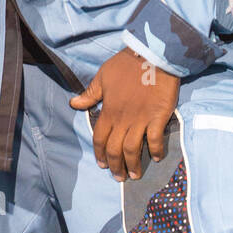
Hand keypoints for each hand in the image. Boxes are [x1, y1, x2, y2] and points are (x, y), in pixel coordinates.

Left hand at [69, 47, 180, 182]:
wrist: (152, 55)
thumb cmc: (126, 65)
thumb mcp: (103, 76)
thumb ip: (90, 93)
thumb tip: (74, 104)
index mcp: (108, 110)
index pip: (100, 138)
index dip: (100, 154)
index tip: (102, 165)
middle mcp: (123, 118)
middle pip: (115, 149)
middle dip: (115, 166)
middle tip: (119, 177)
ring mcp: (141, 119)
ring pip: (133, 148)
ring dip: (133, 164)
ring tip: (134, 175)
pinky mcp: (158, 116)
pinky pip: (155, 138)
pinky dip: (155, 150)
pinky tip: (156, 157)